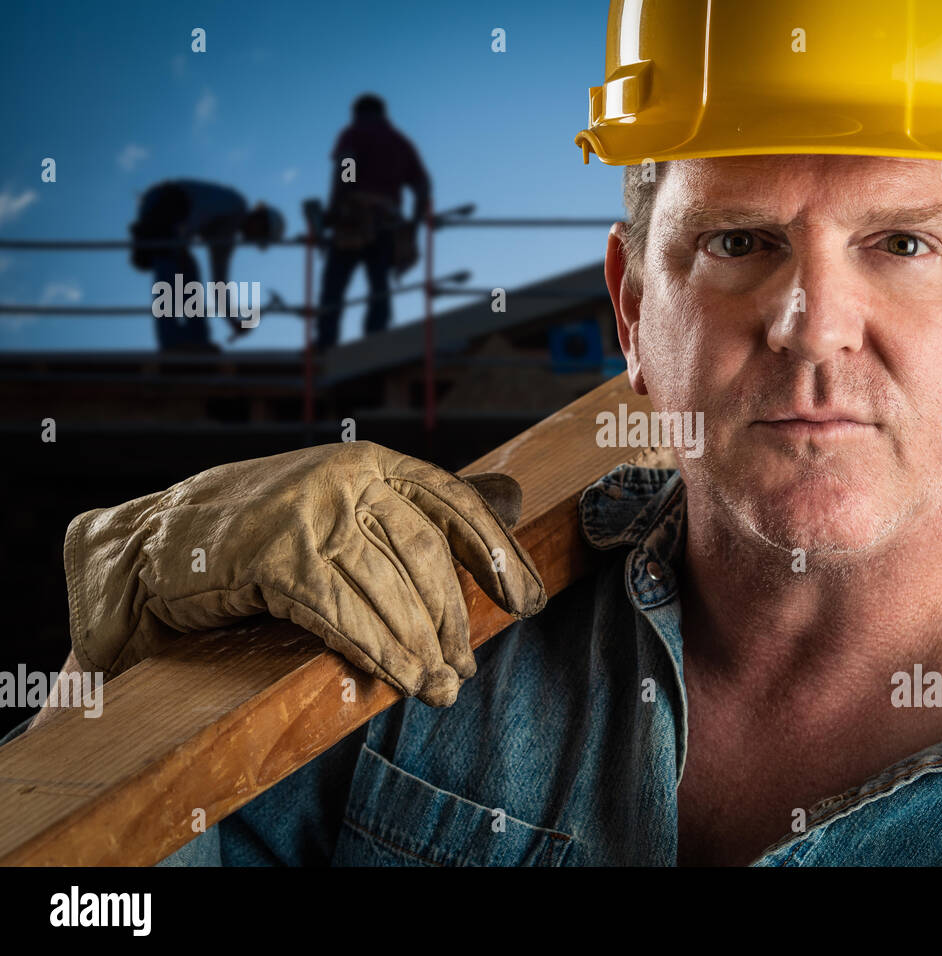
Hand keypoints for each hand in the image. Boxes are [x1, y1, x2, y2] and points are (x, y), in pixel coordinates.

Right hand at [63, 441, 546, 706]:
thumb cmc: (265, 528)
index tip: (529, 602)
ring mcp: (310, 514)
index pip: (457, 506)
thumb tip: (508, 518)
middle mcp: (348, 478)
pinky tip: (398, 681)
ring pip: (391, 595)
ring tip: (437, 689)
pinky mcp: (275, 559)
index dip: (500, 557)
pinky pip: (346, 617)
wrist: (161, 539)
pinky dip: (379, 655)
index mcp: (373, 461)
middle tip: (464, 670)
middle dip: (454, 624)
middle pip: (428, 560)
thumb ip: (410, 514)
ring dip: (421, 651)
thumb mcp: (342, 501)